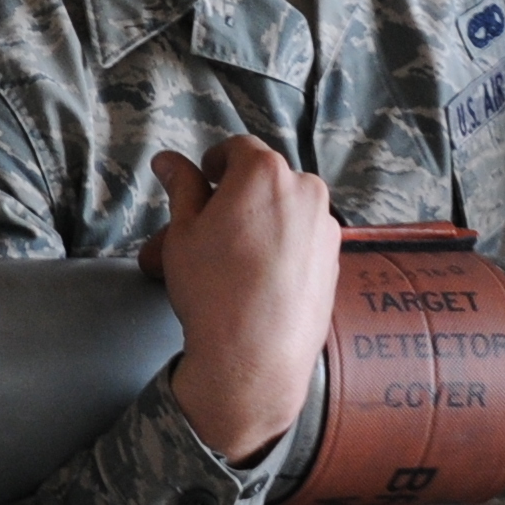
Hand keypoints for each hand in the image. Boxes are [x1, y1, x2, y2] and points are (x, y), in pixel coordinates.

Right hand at [145, 137, 341, 465]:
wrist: (255, 355)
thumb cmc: (213, 289)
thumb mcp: (182, 232)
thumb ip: (182, 188)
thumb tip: (169, 161)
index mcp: (265, 173)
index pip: (237, 149)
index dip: (213, 165)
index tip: (199, 185)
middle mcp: (306, 191)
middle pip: (263, 183)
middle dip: (232, 201)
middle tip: (200, 235)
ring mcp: (326, 227)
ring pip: (283, 214)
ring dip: (255, 226)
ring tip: (223, 264)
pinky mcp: (335, 260)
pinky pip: (301, 241)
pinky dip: (277, 250)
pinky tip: (252, 283)